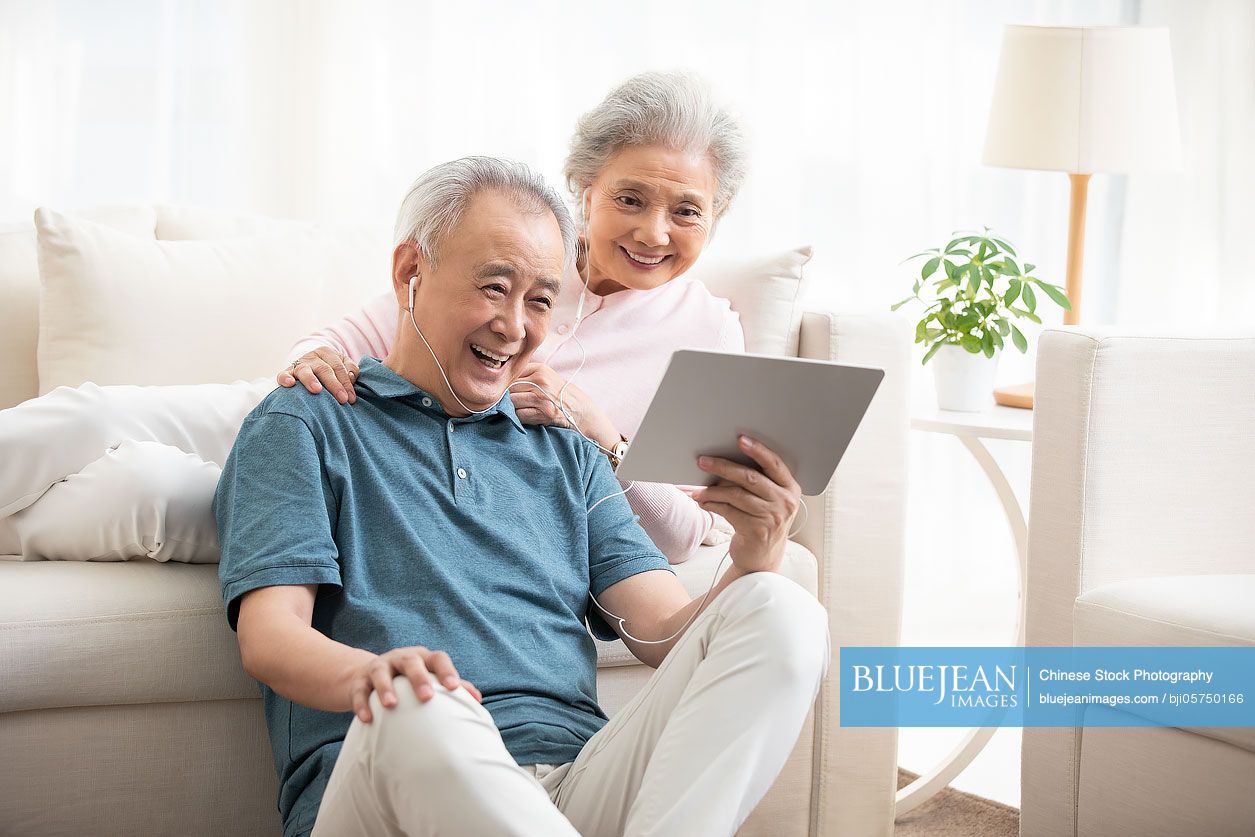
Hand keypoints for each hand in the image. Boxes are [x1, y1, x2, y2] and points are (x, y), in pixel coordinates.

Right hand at [277, 348, 358, 403]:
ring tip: (317, 390)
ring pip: (305, 370)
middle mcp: (312, 357)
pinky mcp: (286, 373)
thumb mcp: (343, 366)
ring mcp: (298, 364)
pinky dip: (285, 378)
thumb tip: (351, 376)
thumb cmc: (331, 371)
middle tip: (342, 399)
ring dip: (311, 380)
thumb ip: (351, 369)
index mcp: (327, 353)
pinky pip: (283, 374)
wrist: (309, 369)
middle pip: (324, 369)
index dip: (346, 383)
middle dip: (334, 385)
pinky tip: (290, 384)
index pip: (339, 367)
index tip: (351, 399)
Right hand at [348, 646, 481, 722]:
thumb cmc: (407, 682)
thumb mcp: (428, 680)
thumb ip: (452, 688)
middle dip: (419, 678)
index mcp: (423, 659)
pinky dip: (362, 703)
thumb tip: (477, 700)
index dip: (447, 671)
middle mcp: (402, 658)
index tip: (454, 688)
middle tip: (426, 697)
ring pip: (382, 672)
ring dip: (386, 688)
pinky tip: (367, 719)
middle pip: (411, 662)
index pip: (438, 659)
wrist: (367, 677)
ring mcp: (380, 666)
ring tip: (391, 705)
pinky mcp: (359, 679)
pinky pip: (360, 690)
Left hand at [509, 363, 618, 448]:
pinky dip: (519, 418)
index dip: (506, 384)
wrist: (583, 412)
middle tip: (509, 403)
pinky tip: (526, 417)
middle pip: (509, 388)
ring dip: (512, 408)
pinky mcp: (543, 413)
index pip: (512, 374)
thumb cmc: (564, 395)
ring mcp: (542, 397)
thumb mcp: (549, 377)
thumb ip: (529, 375)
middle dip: (507, 397)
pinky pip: (520, 415)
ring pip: (512, 402)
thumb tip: (504, 381)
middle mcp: (540, 381)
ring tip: (518, 410)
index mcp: (540, 369)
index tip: (507, 391)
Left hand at [692, 436, 801, 573]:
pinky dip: (713, 505)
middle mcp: (785, 501)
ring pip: (736, 494)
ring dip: (712, 490)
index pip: (774, 464)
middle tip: (703, 461)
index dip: (757, 450)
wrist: (763, 558)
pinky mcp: (757, 530)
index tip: (740, 439)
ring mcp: (772, 517)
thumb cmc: (762, 522)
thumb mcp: (769, 501)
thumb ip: (757, 482)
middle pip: (750, 477)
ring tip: (697, 490)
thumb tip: (724, 463)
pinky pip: (729, 511)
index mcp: (790, 488)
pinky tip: (703, 502)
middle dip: (723, 467)